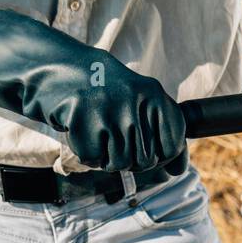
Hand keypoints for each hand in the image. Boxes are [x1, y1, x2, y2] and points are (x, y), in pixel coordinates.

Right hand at [0, 7, 185, 170]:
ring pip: (120, 164)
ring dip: (107, 155)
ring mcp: (110, 111)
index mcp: (155, 96)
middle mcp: (136, 102)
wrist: (62, 71)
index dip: (158, 153)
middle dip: (129, 155)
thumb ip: (166, 135)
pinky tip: (83, 129)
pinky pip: (95, 160)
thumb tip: (179, 171)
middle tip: (113, 130)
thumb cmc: (108, 95)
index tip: (142, 138)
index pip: (171, 148)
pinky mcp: (85, 121)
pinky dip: (87, 152)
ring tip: (98, 128)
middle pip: (145, 161)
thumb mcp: (143, 105)